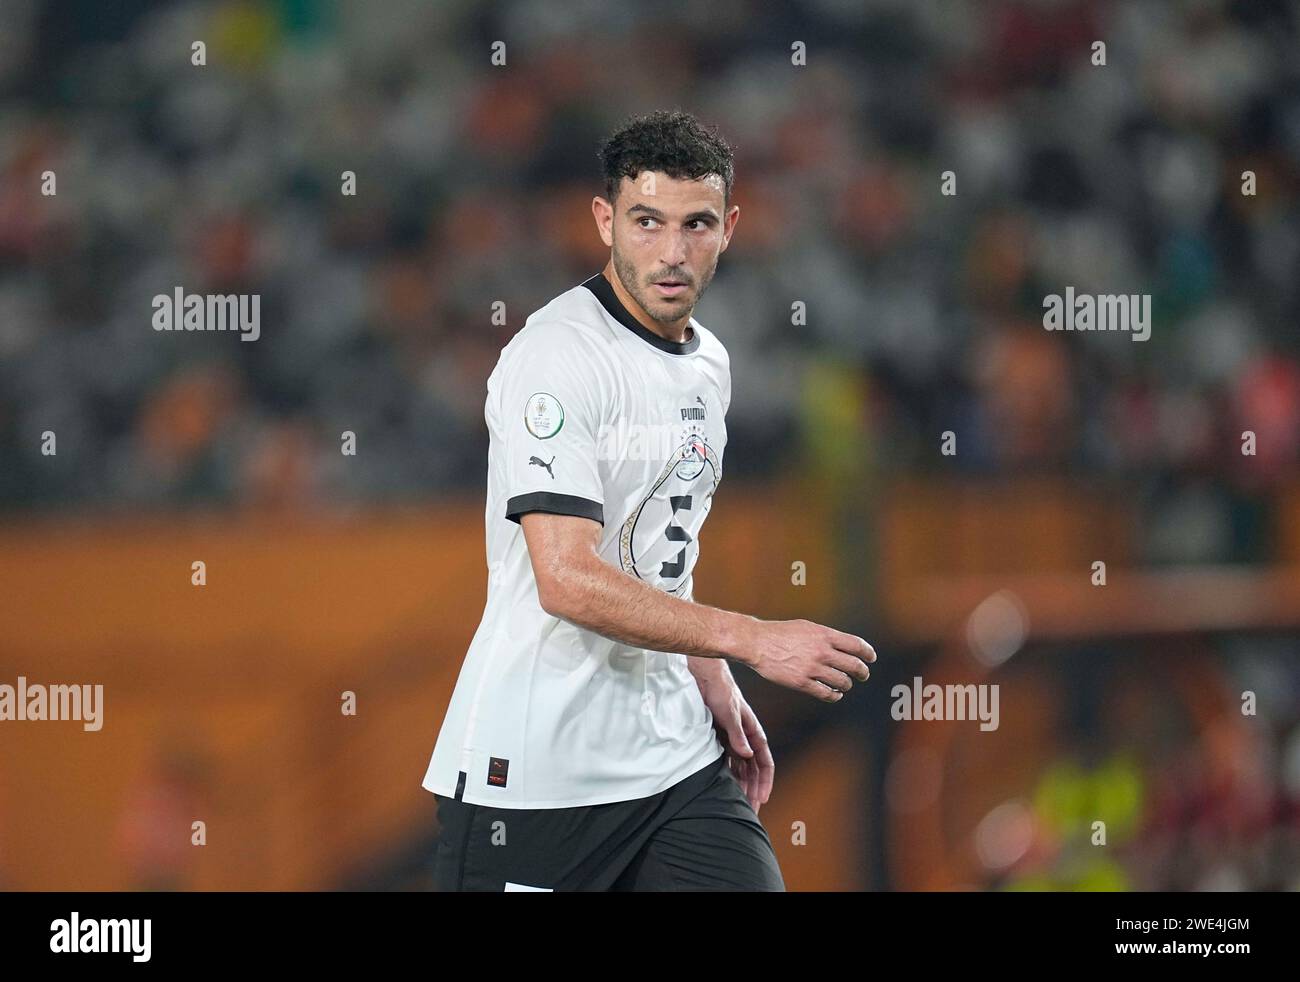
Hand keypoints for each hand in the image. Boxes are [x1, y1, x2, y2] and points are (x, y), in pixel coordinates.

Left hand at [692, 662, 772, 813]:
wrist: (704, 676)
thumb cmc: (720, 689)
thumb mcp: (729, 713)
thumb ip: (738, 734)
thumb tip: (747, 754)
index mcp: (753, 731)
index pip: (765, 761)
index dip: (765, 780)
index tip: (763, 797)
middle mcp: (745, 737)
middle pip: (753, 768)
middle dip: (754, 789)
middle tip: (751, 809)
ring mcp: (733, 738)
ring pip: (741, 767)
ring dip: (741, 784)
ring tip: (739, 802)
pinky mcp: (720, 737)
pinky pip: (727, 760)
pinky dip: (728, 773)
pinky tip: (724, 785)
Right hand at [741, 618, 874, 702]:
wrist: (757, 643)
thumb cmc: (781, 633)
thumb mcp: (807, 627)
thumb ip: (825, 637)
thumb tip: (843, 646)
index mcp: (824, 635)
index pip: (857, 645)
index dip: (868, 653)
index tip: (870, 658)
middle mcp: (821, 651)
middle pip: (854, 665)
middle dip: (862, 672)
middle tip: (863, 675)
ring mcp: (812, 668)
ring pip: (842, 682)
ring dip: (847, 685)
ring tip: (844, 685)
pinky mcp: (801, 683)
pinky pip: (826, 693)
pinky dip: (834, 696)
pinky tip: (834, 694)